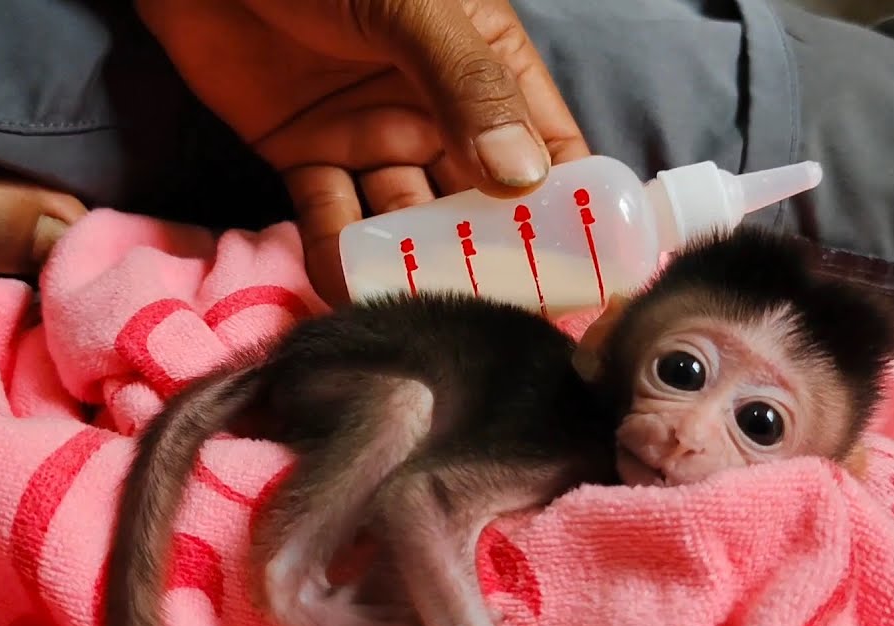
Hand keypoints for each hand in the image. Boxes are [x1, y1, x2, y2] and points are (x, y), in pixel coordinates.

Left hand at [136, 0, 590, 302]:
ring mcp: (372, 134)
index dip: (570, 211)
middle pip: (478, 201)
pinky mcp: (306, 153)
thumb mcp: (412, 7)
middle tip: (503, 326)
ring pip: (405, 220)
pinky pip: (330, 216)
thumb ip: (467, 85)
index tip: (588, 279)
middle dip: (492, 260)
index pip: (547, 148)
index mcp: (487, 64)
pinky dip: (337, 256)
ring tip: (428, 323)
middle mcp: (437, 109)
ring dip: (415, 269)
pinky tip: (351, 293)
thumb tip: (524, 178)